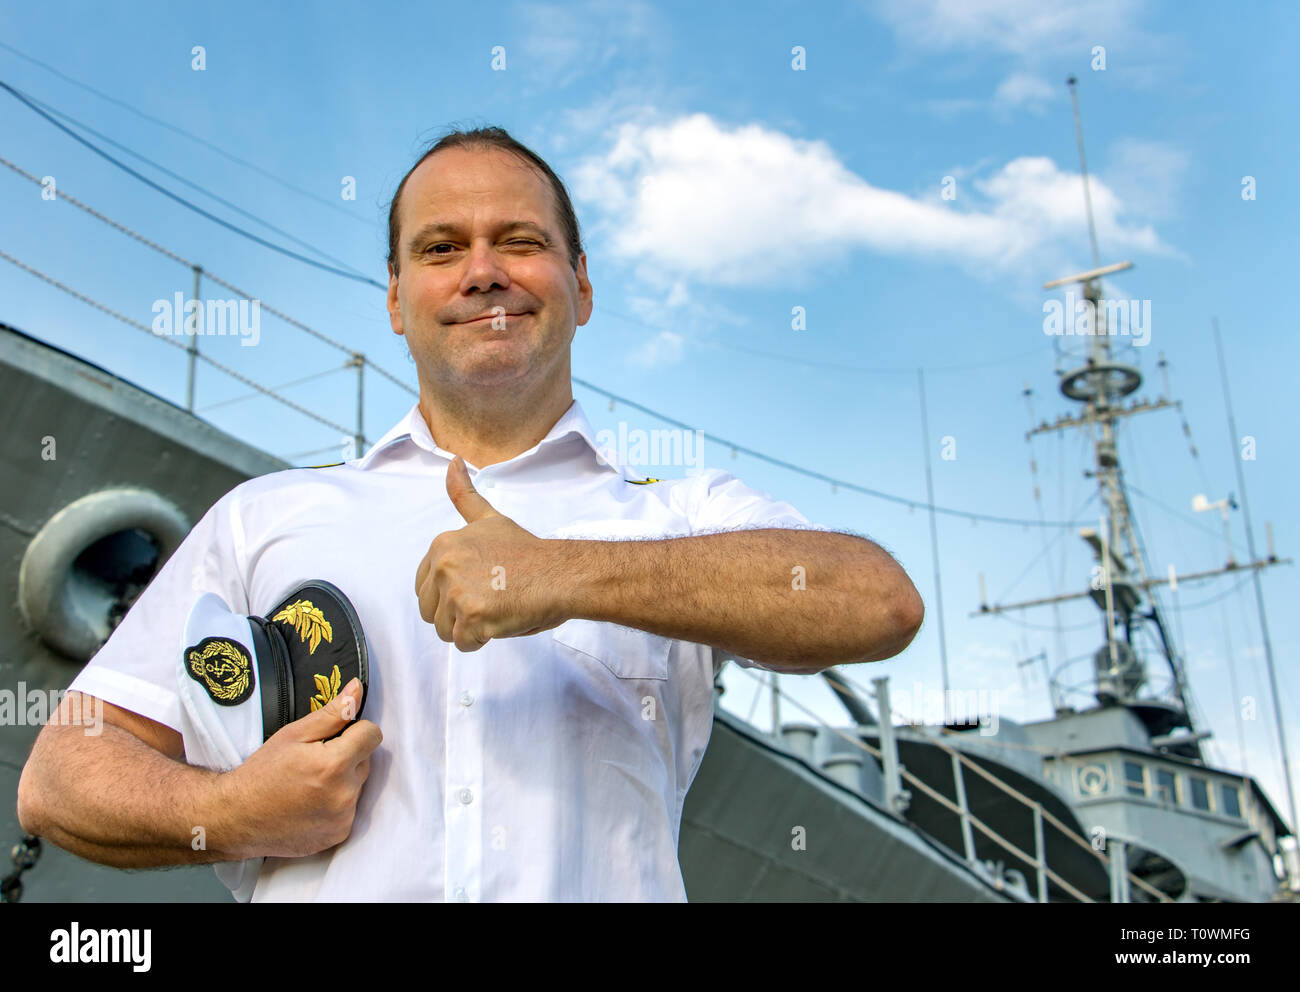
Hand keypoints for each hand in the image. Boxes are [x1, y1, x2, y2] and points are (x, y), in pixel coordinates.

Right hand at [217, 679, 380, 859]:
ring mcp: (342, 818)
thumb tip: (357, 690)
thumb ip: (332, 713)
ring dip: (343, 781)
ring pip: (358, 786)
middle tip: (314, 761)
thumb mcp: (294, 735)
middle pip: (365, 761)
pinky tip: (311, 804)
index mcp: (334, 765)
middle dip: (347, 756)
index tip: (336, 736)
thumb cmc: (262, 772)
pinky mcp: (339, 835)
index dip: (355, 730)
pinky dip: (337, 804)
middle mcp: (343, 794)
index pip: (372, 735)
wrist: (237, 818)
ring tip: (310, 784)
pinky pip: (350, 810)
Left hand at [414, 455, 567, 650]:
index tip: (481, 584)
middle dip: (457, 614)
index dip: (452, 593)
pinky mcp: (472, 616)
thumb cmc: (528, 553)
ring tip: (497, 609)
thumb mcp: (490, 519)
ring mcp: (456, 591)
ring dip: (470, 629)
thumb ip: (464, 496)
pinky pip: (463, 643)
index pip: (425, 587)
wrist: (561, 574)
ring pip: (444, 630)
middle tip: (491, 599)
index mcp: (442, 545)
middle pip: (429, 611)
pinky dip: (482, 640)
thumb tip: (452, 461)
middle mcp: (443, 565)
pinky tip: (501, 620)